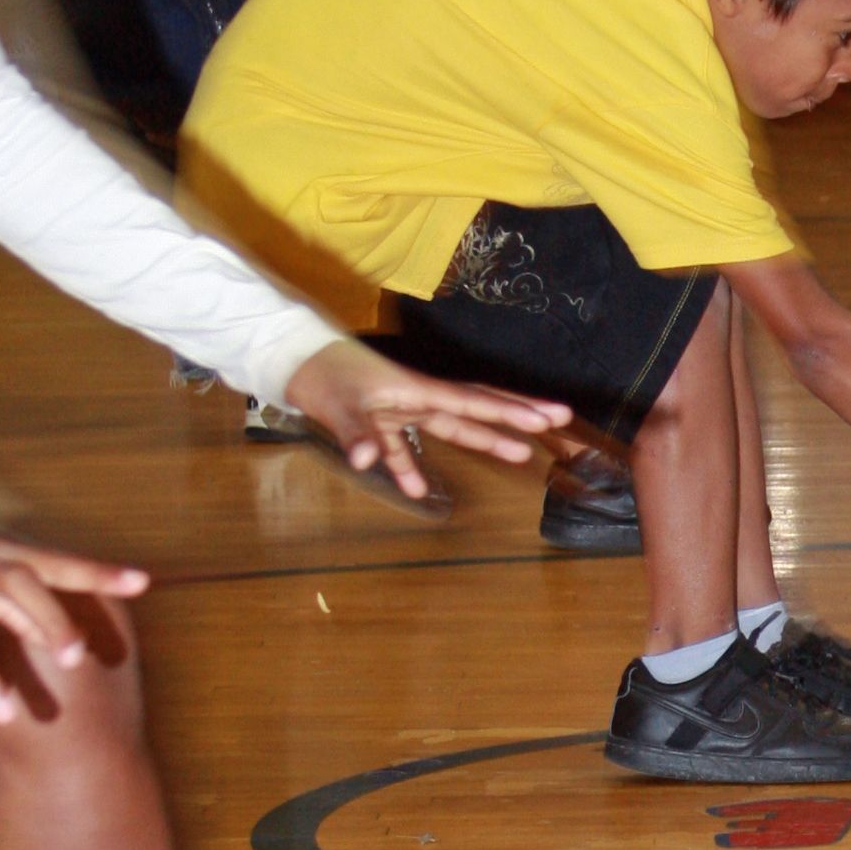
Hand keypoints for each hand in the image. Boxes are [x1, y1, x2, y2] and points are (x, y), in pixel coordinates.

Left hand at [283, 342, 571, 500]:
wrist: (292, 359)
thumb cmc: (319, 375)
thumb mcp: (337, 406)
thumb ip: (358, 434)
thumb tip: (370, 462)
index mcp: (415, 390)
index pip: (471, 404)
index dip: (508, 413)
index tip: (545, 418)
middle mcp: (417, 396)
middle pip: (477, 406)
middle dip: (517, 413)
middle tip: (558, 419)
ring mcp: (402, 407)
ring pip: (454, 424)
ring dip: (486, 438)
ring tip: (520, 454)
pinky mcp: (382, 418)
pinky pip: (406, 445)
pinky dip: (413, 465)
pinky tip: (419, 490)